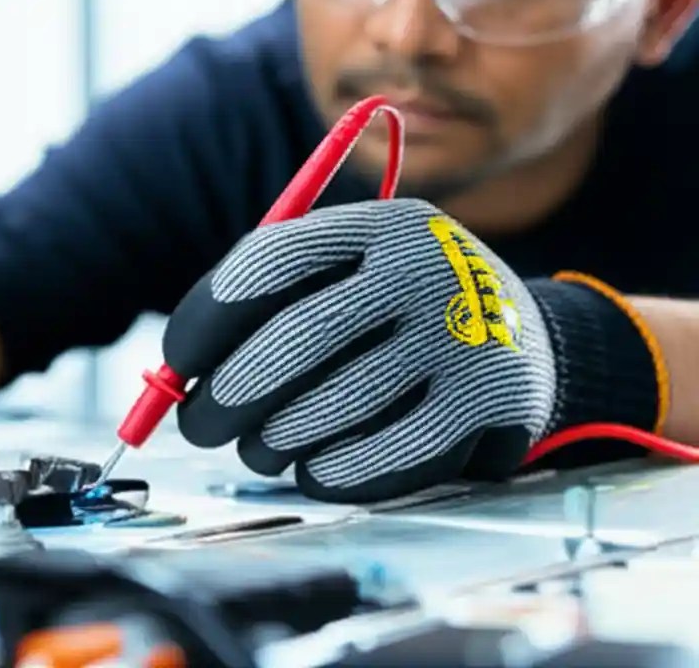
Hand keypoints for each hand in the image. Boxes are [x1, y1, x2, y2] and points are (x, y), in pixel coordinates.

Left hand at [164, 198, 559, 502]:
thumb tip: (175, 372)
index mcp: (381, 225)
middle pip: (297, 339)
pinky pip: (380, 458)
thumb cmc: (396, 311)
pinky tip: (314, 468)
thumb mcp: (350, 273)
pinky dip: (328, 474)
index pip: (269, 261)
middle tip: (199, 425)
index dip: (206, 317)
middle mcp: (427, 270)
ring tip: (260, 447)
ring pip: (331, 407)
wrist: (524, 339)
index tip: (177, 361)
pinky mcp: (490, 405)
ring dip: (273, 442)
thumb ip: (267, 306)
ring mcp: (465, 336)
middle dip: (227, 396)